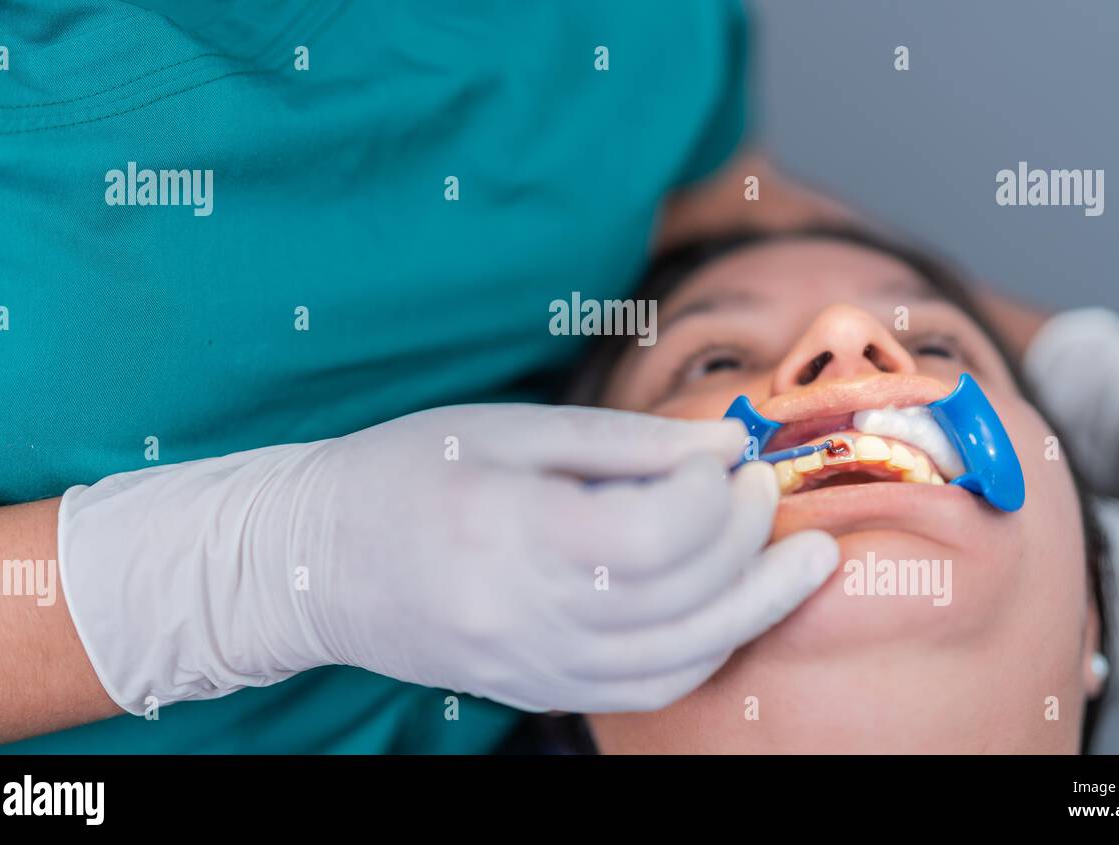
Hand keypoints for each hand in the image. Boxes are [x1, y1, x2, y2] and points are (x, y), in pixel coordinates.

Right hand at [60, 404, 839, 714]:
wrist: (315, 561)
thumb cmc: (404, 471)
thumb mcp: (505, 428)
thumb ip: (622, 441)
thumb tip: (726, 444)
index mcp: (509, 529)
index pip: (653, 534)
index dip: (711, 493)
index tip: (726, 454)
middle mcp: (524, 612)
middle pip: (679, 593)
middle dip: (745, 534)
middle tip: (763, 484)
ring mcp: (532, 665)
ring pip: (680, 654)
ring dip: (758, 604)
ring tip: (803, 556)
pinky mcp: (538, 690)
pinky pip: (648, 690)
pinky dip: (709, 651)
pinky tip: (738, 609)